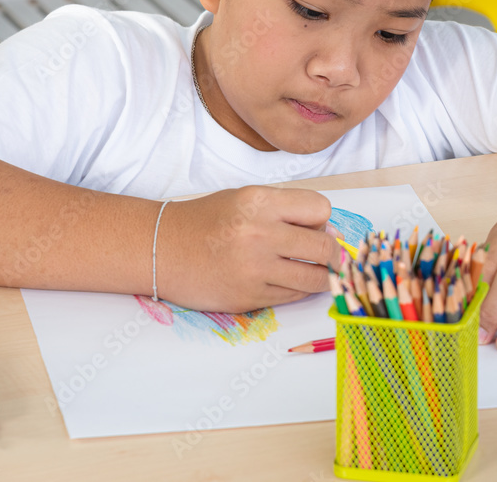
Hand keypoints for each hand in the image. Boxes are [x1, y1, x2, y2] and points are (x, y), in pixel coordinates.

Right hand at [160, 186, 342, 312]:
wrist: (164, 249)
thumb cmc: (207, 221)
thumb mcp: (245, 199)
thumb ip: (285, 210)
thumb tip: (329, 232)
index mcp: (259, 202)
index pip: (320, 209)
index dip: (321, 219)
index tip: (315, 226)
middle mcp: (259, 234)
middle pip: (325, 247)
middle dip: (332, 252)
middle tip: (328, 254)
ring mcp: (255, 269)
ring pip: (315, 278)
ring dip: (323, 275)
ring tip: (315, 270)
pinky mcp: (249, 297)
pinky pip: (294, 296)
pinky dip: (298, 289)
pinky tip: (286, 280)